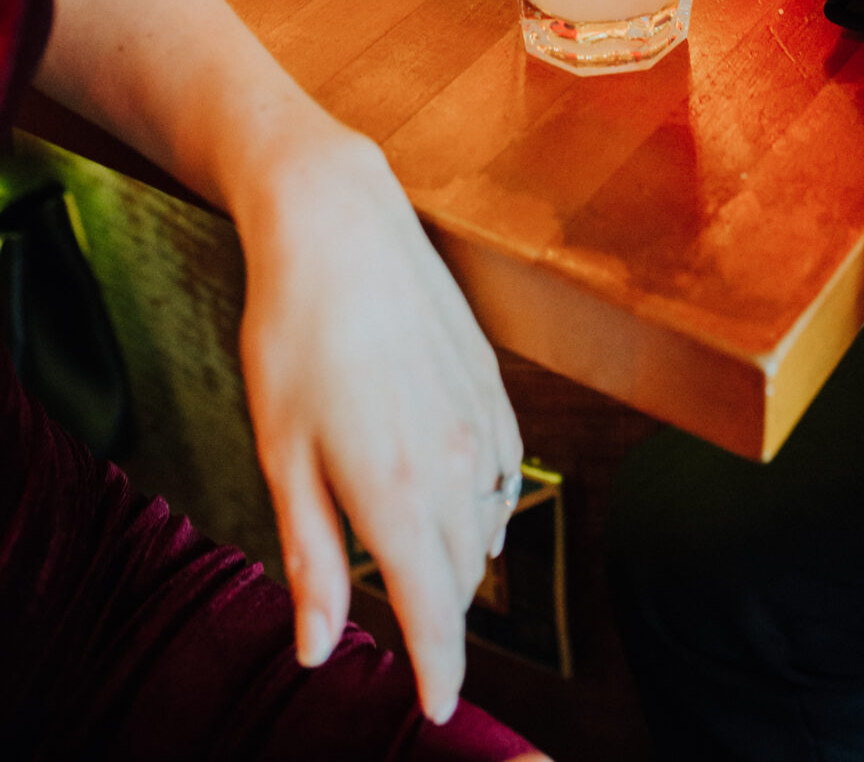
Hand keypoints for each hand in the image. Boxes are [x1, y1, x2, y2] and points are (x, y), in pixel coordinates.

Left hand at [234, 120, 521, 722]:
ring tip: (422, 567)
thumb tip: (321, 648)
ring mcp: (483, 419)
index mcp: (399, 492)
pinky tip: (459, 501)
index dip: (440, 672)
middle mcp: (457, 464)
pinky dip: (487, 503)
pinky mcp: (493, 382)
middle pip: (464, 575)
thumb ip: (313, 557)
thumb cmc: (295, 336)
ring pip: (490, 524)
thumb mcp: (282, 453)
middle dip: (442, 616)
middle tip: (410, 638)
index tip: (437, 710)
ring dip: (461, 559)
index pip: (437, 613)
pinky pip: (507, 471)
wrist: (340, 226)